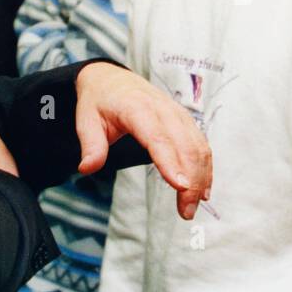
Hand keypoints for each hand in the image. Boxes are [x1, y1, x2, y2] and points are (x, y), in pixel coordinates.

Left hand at [73, 62, 211, 219]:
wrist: (112, 79)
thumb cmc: (99, 101)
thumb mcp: (86, 120)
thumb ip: (91, 145)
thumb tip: (87, 168)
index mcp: (137, 108)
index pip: (158, 138)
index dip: (171, 162)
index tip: (181, 186)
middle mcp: (162, 109)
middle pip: (184, 146)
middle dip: (190, 180)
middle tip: (186, 212)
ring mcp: (177, 113)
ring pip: (197, 146)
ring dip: (201, 177)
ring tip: (194, 206)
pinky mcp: (184, 120)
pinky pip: (201, 143)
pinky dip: (205, 166)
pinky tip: (203, 189)